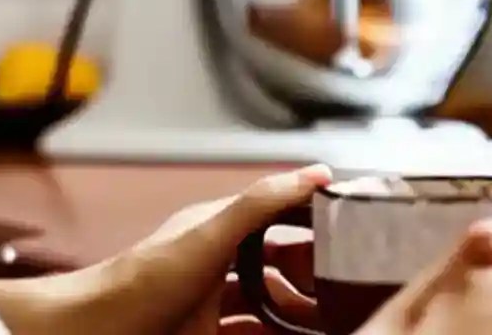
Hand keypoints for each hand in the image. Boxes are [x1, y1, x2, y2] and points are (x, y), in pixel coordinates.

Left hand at [0, 165, 331, 334]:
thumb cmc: (141, 282)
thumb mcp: (210, 234)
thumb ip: (262, 202)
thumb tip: (316, 172)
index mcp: (220, 228)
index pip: (281, 216)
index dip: (315, 222)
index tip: (350, 234)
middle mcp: (218, 263)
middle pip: (280, 265)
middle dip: (313, 275)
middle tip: (344, 288)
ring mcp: (210, 303)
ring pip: (269, 304)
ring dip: (300, 312)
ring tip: (330, 319)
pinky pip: (253, 333)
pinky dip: (277, 334)